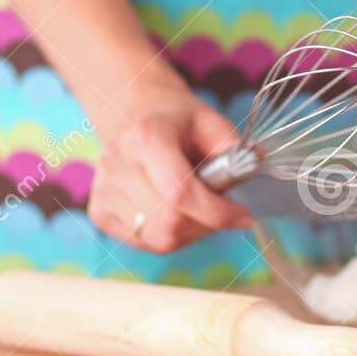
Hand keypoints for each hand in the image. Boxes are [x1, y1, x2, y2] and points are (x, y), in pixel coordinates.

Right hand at [86, 74, 253, 252]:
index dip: (216, 213)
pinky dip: (170, 236)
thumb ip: (234, 147)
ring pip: (159, 238)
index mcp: (146, 137)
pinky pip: (144, 242)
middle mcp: (117, 164)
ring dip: (191, 232)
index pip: (180, 194)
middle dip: (207, 225)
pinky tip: (176, 212)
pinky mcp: (99, 211)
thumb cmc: (177, 120)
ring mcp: (103, 190)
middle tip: (224, 212)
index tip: (243, 215)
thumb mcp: (210, 121)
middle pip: (169, 222)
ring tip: (200, 209)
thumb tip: (257, 167)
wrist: (133, 113)